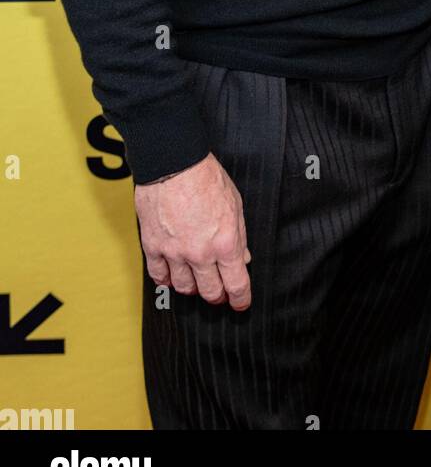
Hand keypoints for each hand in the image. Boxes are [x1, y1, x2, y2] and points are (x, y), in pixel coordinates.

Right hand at [134, 153, 252, 309]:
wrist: (174, 163)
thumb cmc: (207, 178)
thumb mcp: (235, 205)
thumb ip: (239, 236)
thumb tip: (242, 259)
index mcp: (225, 243)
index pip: (236, 284)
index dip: (240, 299)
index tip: (240, 303)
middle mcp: (200, 253)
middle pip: (210, 292)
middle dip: (218, 296)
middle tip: (219, 294)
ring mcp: (174, 252)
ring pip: (184, 287)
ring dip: (192, 288)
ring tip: (196, 280)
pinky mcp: (153, 247)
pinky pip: (159, 276)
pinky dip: (166, 280)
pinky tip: (172, 276)